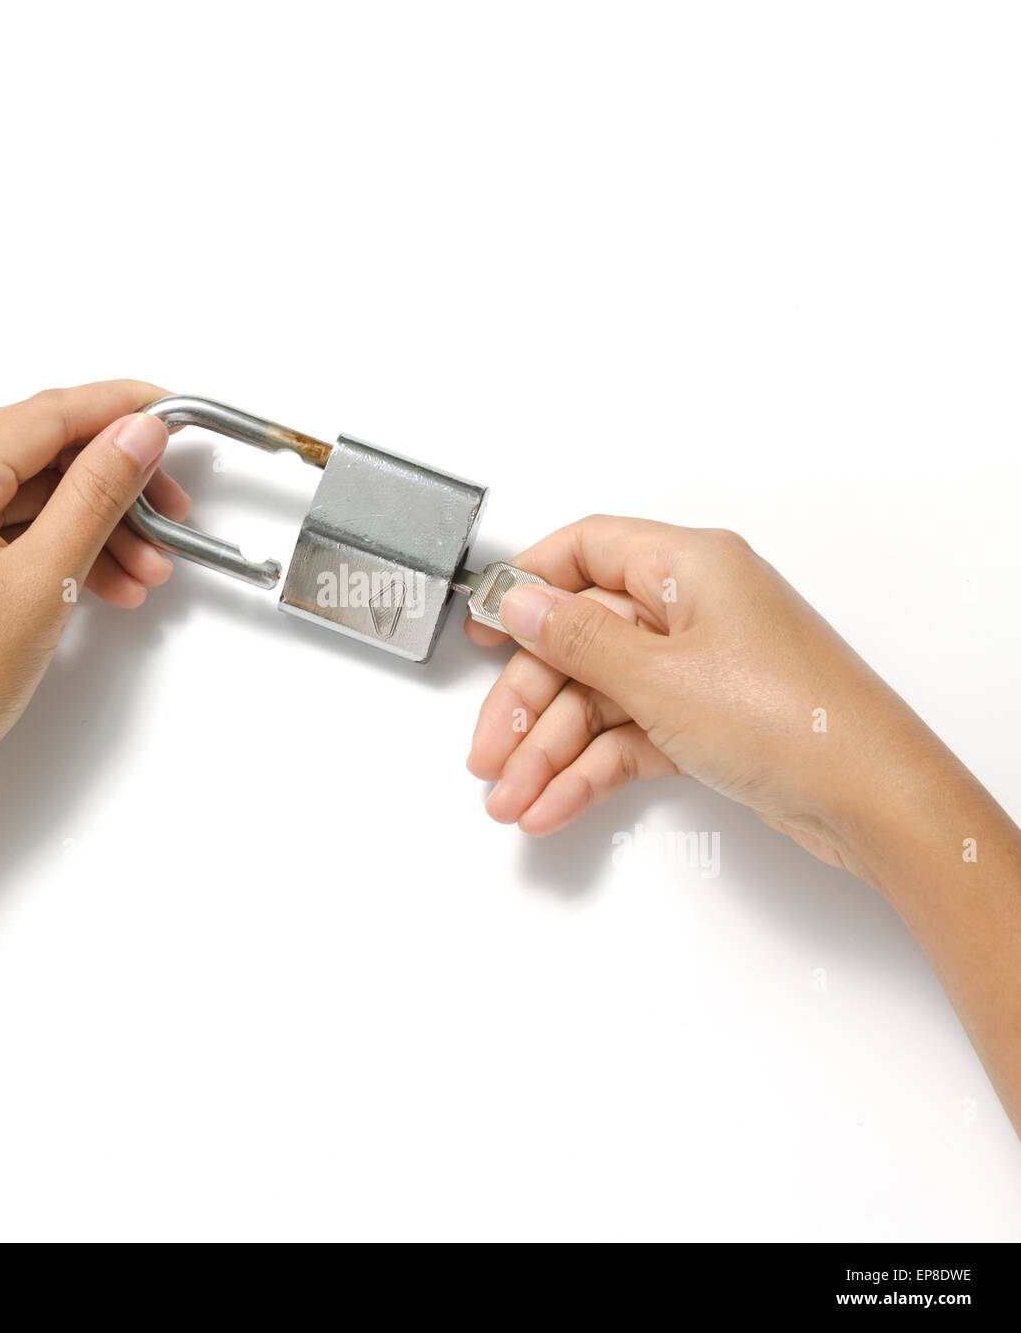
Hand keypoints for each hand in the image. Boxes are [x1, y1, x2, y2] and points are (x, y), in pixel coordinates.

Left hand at [0, 380, 186, 805]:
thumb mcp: (42, 583)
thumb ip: (98, 495)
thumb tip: (139, 432)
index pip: (45, 415)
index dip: (120, 411)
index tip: (174, 415)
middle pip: (36, 452)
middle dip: (113, 485)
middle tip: (172, 515)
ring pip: (23, 492)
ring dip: (90, 523)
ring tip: (145, 570)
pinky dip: (51, 545)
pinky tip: (102, 580)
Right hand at [466, 515, 953, 880]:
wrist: (874, 804)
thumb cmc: (795, 722)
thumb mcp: (661, 676)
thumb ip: (576, 638)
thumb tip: (519, 602)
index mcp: (690, 567)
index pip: (587, 550)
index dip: (527, 584)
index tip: (480, 625)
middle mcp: (694, 609)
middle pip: (581, 640)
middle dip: (528, 702)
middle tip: (489, 752)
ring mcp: (700, 668)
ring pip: (599, 698)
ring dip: (550, 751)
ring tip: (513, 800)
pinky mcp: (707, 722)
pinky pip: (628, 735)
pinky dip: (589, 770)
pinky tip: (555, 804)